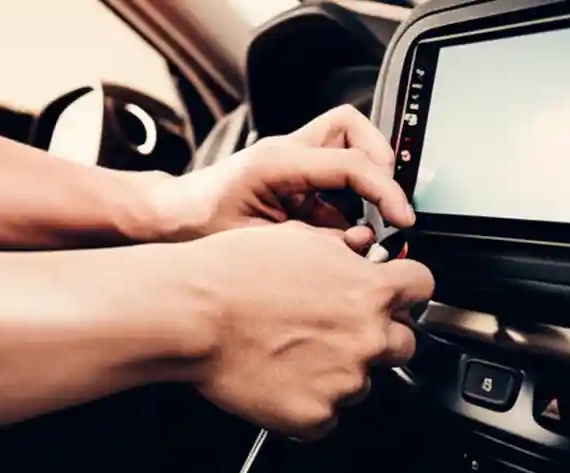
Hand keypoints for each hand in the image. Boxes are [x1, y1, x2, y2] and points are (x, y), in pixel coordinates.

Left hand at [145, 105, 414, 249]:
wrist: (167, 219)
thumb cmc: (196, 227)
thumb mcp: (257, 244)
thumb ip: (312, 244)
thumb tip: (359, 246)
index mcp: (278, 162)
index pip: (350, 162)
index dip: (385, 190)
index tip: (402, 217)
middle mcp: (287, 152)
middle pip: (354, 129)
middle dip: (381, 162)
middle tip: (390, 203)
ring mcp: (290, 163)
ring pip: (348, 149)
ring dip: (365, 184)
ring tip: (366, 225)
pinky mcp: (292, 181)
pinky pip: (333, 184)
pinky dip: (346, 208)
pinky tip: (338, 239)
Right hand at [178, 222, 433, 438]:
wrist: (194, 314)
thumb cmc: (233, 272)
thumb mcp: (301, 240)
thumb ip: (344, 253)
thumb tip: (360, 255)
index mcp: (370, 291)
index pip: (422, 289)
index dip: (404, 292)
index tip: (393, 296)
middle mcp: (368, 338)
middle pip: (403, 343)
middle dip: (377, 336)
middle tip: (335, 331)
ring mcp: (345, 382)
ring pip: (363, 383)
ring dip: (340, 372)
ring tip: (294, 353)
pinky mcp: (316, 415)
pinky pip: (328, 417)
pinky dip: (310, 405)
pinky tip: (282, 380)